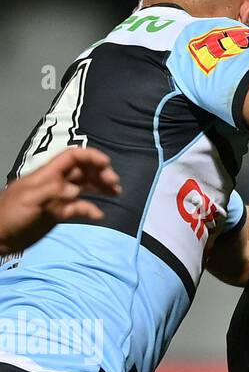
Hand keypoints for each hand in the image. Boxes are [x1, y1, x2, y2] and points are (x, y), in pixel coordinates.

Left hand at [0, 148, 121, 252]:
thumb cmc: (10, 215)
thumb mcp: (28, 200)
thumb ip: (52, 192)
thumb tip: (76, 190)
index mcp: (47, 174)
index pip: (71, 157)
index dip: (90, 156)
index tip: (107, 164)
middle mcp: (56, 183)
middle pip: (82, 170)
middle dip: (100, 173)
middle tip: (114, 184)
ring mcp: (58, 198)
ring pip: (84, 187)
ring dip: (100, 187)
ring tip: (115, 193)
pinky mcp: (58, 213)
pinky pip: (79, 207)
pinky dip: (90, 209)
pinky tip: (98, 215)